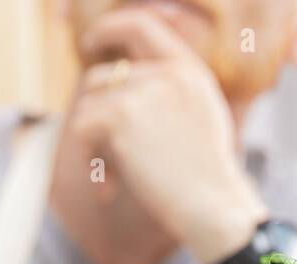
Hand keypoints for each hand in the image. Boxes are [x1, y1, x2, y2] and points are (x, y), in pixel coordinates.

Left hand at [70, 7, 268, 263]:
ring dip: (94, 145)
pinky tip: (110, 188)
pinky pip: (82, 128)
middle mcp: (167, 72)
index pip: (142, 24)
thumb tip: (126, 79)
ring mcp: (144, 91)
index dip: (110, 29)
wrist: (214, 206)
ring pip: (88, 106)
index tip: (92, 44)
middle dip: (92, 112)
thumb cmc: (208, 178)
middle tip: (92, 139)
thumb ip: (171, 91)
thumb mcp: (201, 117)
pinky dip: (90, 163)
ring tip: (115, 176)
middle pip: (101, 76)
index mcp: (189, 69)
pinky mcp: (121, 116)